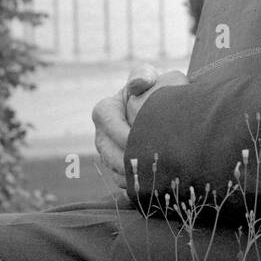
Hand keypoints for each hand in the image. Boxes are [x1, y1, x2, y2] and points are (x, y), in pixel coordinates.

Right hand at [92, 65, 186, 190]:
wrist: (159, 111)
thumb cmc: (152, 89)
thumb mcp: (148, 77)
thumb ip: (142, 75)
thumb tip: (139, 84)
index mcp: (105, 110)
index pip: (109, 123)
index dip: (124, 133)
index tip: (143, 139)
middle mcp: (102, 135)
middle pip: (110, 153)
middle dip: (130, 160)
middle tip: (153, 163)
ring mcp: (108, 155)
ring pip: (116, 171)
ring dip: (135, 175)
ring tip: (156, 174)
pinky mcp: (118, 171)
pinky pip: (124, 183)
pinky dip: (138, 185)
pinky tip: (155, 181)